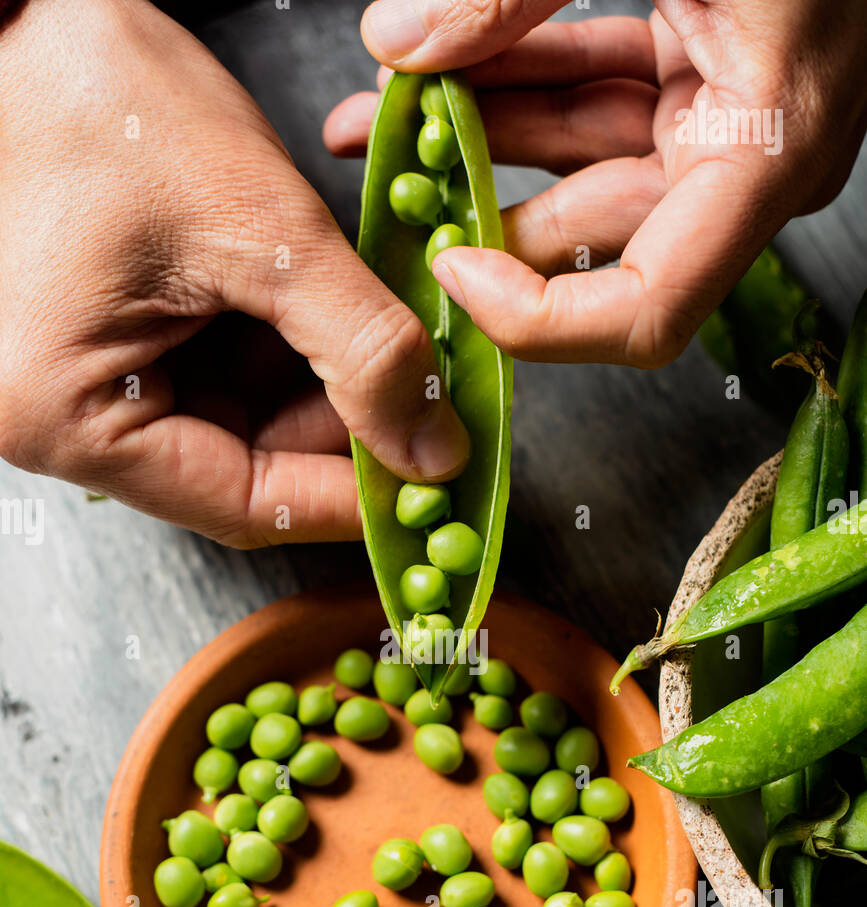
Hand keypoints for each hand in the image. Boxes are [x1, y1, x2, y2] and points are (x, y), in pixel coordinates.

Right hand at [0, 0, 468, 545]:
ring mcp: (90, 386)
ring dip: (321, 384)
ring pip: (242, 424)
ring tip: (388, 339)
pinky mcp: (114, 347)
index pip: (245, 504)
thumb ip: (362, 347)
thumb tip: (430, 446)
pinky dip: (285, 349)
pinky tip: (332, 311)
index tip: (433, 478)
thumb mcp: (263, 231)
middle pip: (245, 469)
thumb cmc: (103, 100)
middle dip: (344, 429)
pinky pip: (219, 375)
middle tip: (431, 404)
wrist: (32, 24)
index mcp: (70, 419)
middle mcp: (69, 421)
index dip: (352, 497)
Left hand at [325, 0, 866, 366]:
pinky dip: (517, 79)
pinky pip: (593, 96)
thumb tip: (402, 43)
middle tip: (386, 179)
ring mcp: (728, 117)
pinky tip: (436, 67)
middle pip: (593, 232)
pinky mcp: (702, 73)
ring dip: (477, 131)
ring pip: (578, 159)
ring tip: (382, 111)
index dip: (541, 317)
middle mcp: (754, 156)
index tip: (456, 266)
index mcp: (771, 150)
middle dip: (476, 202)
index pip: (649, 310)